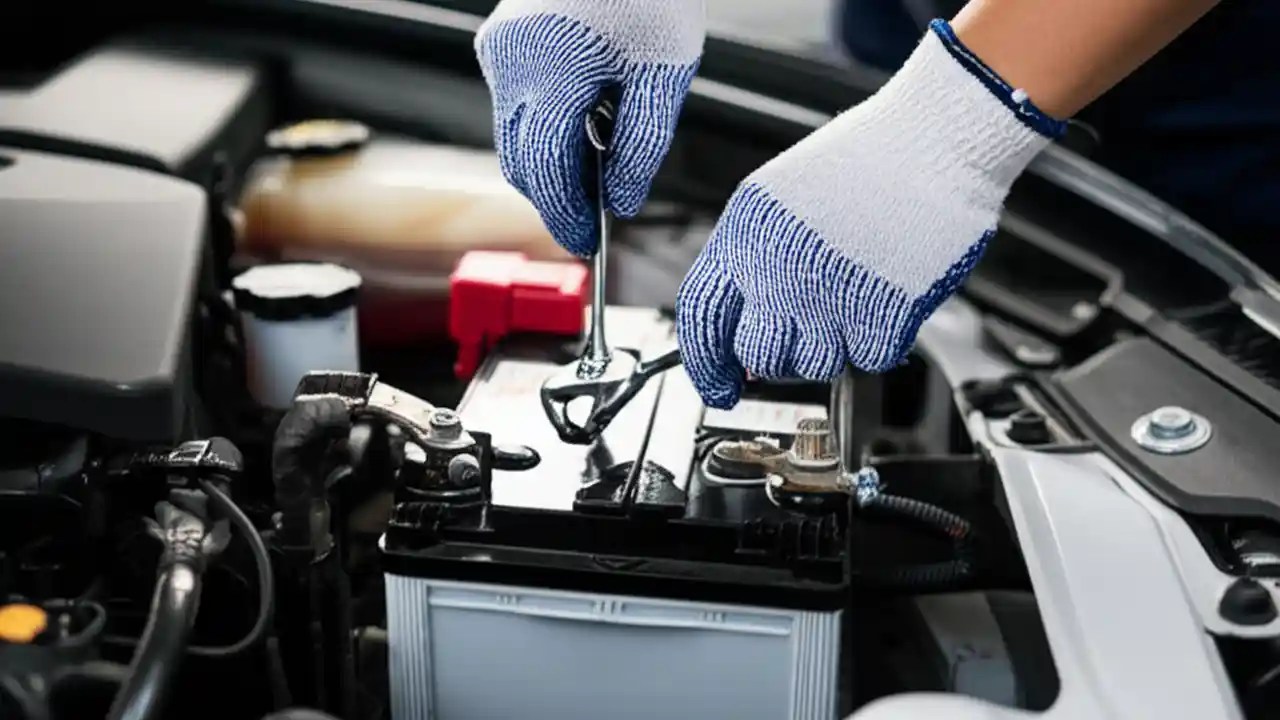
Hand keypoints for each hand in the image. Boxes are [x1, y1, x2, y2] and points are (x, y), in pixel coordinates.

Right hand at [475, 0, 705, 256]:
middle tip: (595, 216)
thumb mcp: (664, 73)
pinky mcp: (500, 42)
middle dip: (556, 194)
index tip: (588, 242)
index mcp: (550, 71)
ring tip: (601, 159)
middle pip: (521, 160)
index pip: (545, 170)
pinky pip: (515, 104)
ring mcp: (498, 51)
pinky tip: (586, 118)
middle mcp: (510, 63)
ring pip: (514, 136)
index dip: (566, 214)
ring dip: (551, 160)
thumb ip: (643, 146)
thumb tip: (621, 202)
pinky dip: (546, 126)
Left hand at [676, 20, 1064, 408]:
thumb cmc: (866, 157)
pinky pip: (869, 359)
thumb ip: (751, 260)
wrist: (935, 137)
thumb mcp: (777, 198)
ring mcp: (829, 292)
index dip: (707, 366)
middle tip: (802, 337)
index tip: (720, 388)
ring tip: (852, 298)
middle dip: (778, 359)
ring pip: (814, 365)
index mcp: (744, 234)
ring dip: (834, 346)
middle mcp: (777, 267)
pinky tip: (884, 298)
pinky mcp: (881, 310)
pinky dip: (879, 340)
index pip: (700, 321)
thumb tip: (742, 329)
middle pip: (757, 356)